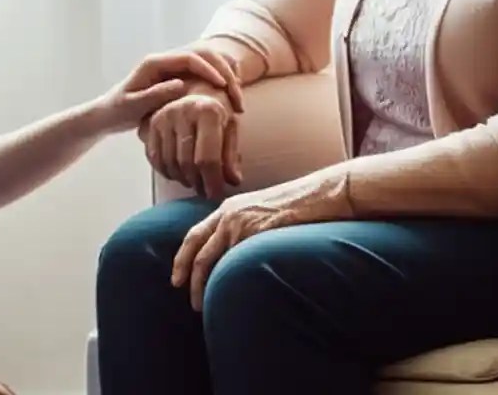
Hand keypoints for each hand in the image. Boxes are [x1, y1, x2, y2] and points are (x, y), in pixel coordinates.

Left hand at [94, 48, 243, 135]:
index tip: (223, 87)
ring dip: (226, 77)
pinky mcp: (179, 77)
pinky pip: (205, 73)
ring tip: (238, 100)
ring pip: (209, 62)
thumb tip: (181, 85)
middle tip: (237, 97)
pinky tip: (230, 99)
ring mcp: (174, 68)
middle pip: (204, 54)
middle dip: (224, 72)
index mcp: (155, 63)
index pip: (189, 57)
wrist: (108, 114)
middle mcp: (166, 61)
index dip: (209, 70)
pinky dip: (221, 82)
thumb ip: (155, 95)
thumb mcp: (133, 106)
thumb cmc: (118, 111)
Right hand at [140, 81, 241, 199]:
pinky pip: (155, 158)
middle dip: (198, 184)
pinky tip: (179, 175)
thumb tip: (233, 181)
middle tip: (206, 192)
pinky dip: (167, 172)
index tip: (217, 196)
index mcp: (207, 111)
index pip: (208, 159)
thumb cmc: (218, 110)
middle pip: (187, 164)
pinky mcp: (151, 124)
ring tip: (195, 183)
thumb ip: (231, 155)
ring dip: (183, 180)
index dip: (212, 182)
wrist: (197, 88)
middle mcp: (182, 111)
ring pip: (170, 164)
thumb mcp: (231, 128)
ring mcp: (163, 117)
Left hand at [170, 170, 350, 310]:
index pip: (196, 234)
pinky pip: (233, 263)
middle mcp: (229, 214)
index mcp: (229, 208)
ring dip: (202, 284)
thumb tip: (236, 253)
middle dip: (184, 271)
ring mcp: (241, 224)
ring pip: (209, 259)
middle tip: (180, 290)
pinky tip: (226, 296)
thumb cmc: (298, 205)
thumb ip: (245, 227)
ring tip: (200, 304)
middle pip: (195, 246)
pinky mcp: (255, 234)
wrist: (320, 194)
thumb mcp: (262, 212)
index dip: (183, 256)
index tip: (177, 276)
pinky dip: (225, 281)